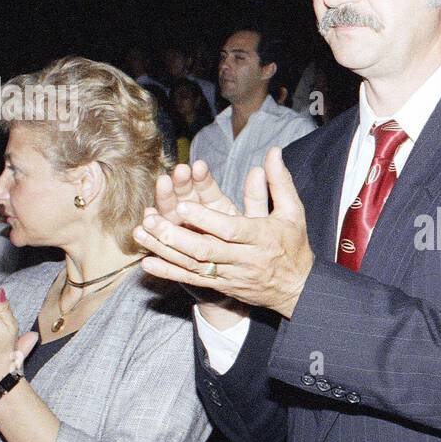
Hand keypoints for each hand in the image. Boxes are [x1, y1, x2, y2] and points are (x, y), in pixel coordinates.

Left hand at [135, 147, 314, 318]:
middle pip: (206, 250)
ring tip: (142, 233)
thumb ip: (279, 182)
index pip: (231, 229)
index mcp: (261, 237)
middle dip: (175, 236)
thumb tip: (273, 152)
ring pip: (194, 265)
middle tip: (151, 219)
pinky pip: (192, 279)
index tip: (182, 206)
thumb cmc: (293, 245)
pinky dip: (169, 272)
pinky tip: (148, 263)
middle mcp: (244, 259)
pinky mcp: (222, 286)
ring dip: (165, 250)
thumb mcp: (293, 212)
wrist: (298, 288)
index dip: (205, 220)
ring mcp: (231, 275)